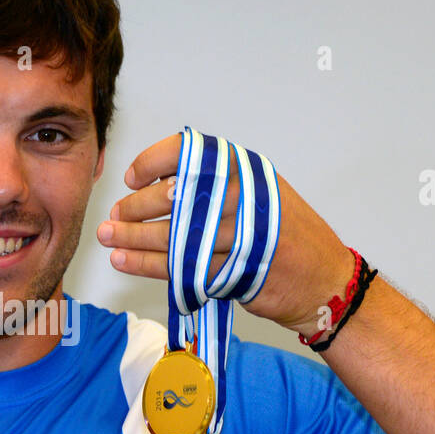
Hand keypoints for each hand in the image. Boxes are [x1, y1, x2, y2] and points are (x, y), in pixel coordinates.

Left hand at [96, 132, 353, 336]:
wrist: (326, 280)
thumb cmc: (287, 236)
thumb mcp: (260, 194)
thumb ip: (216, 185)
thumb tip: (158, 183)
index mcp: (247, 171)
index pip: (190, 153)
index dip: (153, 162)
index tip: (132, 179)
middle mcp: (244, 198)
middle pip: (176, 197)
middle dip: (136, 207)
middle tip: (114, 215)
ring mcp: (242, 237)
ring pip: (173, 235)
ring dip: (133, 237)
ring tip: (108, 237)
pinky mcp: (235, 274)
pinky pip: (179, 268)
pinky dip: (146, 265)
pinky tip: (124, 261)